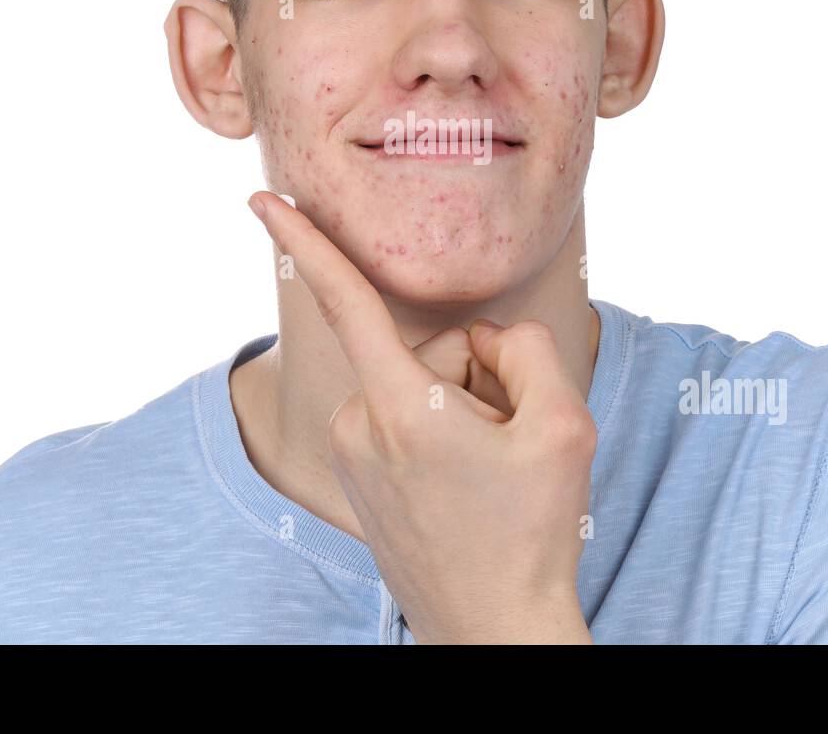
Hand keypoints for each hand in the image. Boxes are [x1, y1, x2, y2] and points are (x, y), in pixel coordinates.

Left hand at [247, 190, 595, 643]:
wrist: (496, 628)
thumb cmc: (531, 533)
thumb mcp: (563, 425)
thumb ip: (526, 349)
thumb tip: (484, 339)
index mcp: (400, 407)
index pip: (347, 301)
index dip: (305, 242)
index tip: (263, 199)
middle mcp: (360, 425)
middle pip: (433, 350)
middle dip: (480, 379)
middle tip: (507, 448)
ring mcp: (355, 453)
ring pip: (422, 384)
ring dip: (464, 410)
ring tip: (486, 473)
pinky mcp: (360, 473)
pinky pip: (407, 417)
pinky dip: (442, 431)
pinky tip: (466, 481)